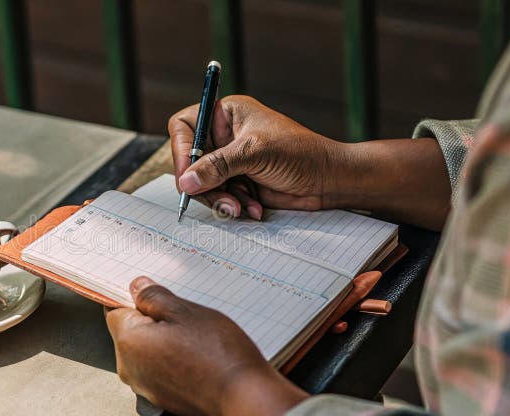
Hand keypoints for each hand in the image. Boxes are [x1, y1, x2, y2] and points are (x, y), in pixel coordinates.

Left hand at [105, 276, 306, 415]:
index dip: (131, 295)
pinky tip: (199, 352)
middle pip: (131, 331)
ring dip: (165, 338)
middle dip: (152, 317)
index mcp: (128, 343)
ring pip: (148, 350)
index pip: (113, 309)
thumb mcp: (186, 312)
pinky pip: (162, 369)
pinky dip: (174, 357)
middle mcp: (130, 369)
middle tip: (182, 309)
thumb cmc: (217, 355)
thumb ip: (154, 297)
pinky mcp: (165, 398)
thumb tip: (136, 288)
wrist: (245, 400)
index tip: (149, 288)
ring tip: (196, 332)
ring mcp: (147, 387)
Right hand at [169, 95, 347, 218]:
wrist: (328, 181)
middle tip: (220, 198)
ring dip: (220, 199)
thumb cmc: (300, 154)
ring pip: (203, 183)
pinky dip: (232, 205)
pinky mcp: (238, 182)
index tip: (187, 176)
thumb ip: (218, 166)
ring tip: (240, 206)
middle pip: (191, 161)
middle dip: (204, 183)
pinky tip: (252, 207)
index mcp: (227, 114)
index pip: (186, 127)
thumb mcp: (256, 153)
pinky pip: (220, 197)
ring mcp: (230, 161)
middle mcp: (225, 136)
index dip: (181, 150)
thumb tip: (186, 180)